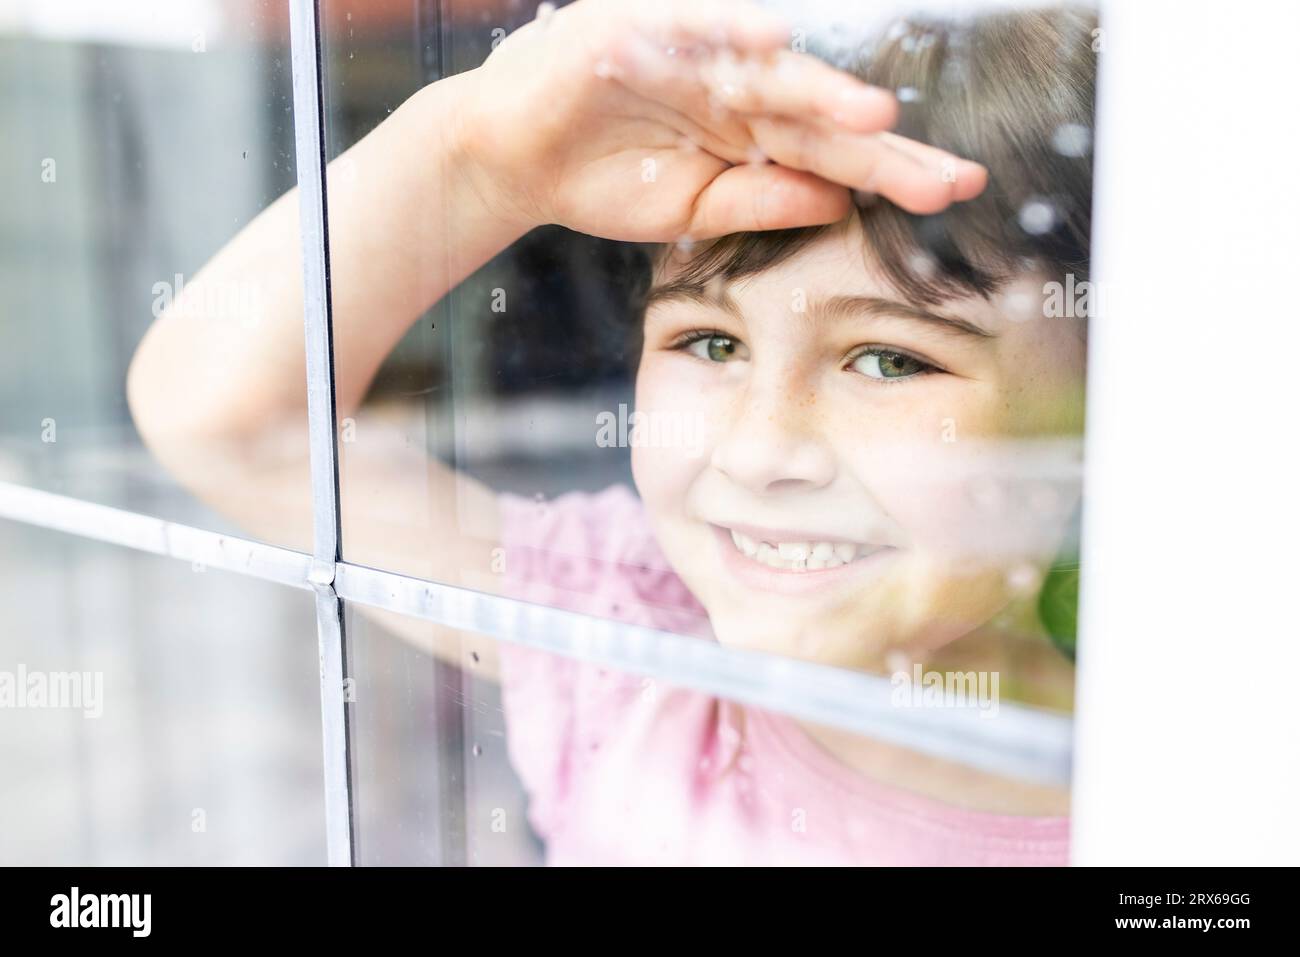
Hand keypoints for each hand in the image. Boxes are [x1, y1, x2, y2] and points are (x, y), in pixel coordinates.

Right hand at [450, 0, 987, 241]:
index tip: (953, 190)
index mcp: (754, 131)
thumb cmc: (601, 182)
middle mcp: (738, 87)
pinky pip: (692, 25)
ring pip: (770, 68)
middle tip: (947, 173)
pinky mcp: (639, 29)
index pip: (835, 151)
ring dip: (821, 89)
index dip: (893, 168)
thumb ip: (763, 203)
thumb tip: (840, 203)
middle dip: (882, 144)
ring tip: (876, 114)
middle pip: (822, 112)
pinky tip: (775, 40)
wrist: (511, 161)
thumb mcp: (692, 212)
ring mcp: (695, 55)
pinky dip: (729, 28)